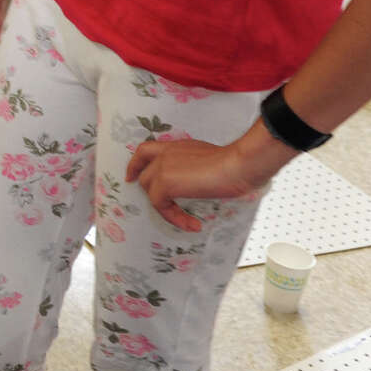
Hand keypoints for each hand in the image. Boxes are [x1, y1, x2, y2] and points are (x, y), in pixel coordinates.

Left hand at [126, 135, 271, 232]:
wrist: (238, 165)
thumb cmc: (235, 164)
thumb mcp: (210, 161)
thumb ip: (196, 167)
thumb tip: (200, 181)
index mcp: (176, 146)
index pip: (145, 151)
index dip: (135, 165)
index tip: (131, 176)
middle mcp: (166, 153)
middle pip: (145, 175)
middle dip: (152, 193)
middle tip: (166, 208)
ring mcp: (163, 167)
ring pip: (151, 191)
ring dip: (167, 209)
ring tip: (187, 221)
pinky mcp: (166, 182)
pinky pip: (160, 205)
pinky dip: (174, 217)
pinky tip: (192, 224)